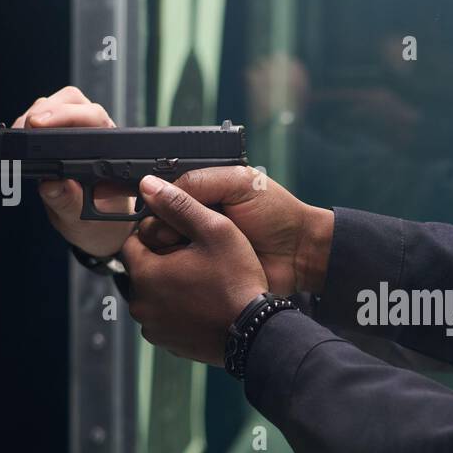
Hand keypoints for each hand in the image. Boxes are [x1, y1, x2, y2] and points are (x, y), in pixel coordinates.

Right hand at [12, 86, 133, 257]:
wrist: (100, 232)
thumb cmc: (100, 225)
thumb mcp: (84, 222)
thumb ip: (69, 203)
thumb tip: (51, 183)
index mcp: (113, 152)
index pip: (93, 117)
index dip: (66, 116)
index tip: (39, 125)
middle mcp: (99, 136)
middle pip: (72, 101)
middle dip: (46, 110)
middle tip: (24, 130)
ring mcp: (79, 135)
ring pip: (55, 105)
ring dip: (34, 116)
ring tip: (18, 138)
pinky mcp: (60, 139)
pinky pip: (44, 119)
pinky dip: (27, 126)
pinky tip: (19, 141)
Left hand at [119, 175, 268, 363]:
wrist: (255, 332)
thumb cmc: (237, 282)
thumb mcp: (215, 230)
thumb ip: (179, 204)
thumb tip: (148, 186)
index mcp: (145, 273)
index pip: (133, 242)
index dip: (158, 235)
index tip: (181, 238)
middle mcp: (141, 304)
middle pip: (143, 270)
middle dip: (163, 262)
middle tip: (196, 259)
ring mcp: (154, 328)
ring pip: (154, 295)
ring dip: (170, 287)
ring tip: (203, 282)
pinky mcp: (168, 344)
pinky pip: (166, 318)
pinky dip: (179, 311)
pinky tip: (204, 305)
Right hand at [133, 165, 333, 295]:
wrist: (299, 252)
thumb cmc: (277, 213)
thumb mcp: (239, 184)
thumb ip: (198, 181)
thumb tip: (152, 186)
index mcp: (202, 193)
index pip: (163, 194)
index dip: (157, 201)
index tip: (159, 209)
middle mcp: (196, 219)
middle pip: (156, 222)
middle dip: (160, 227)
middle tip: (175, 233)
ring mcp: (198, 247)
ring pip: (161, 247)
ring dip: (166, 248)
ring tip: (183, 248)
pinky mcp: (203, 271)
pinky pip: (177, 271)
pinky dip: (176, 268)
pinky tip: (186, 266)